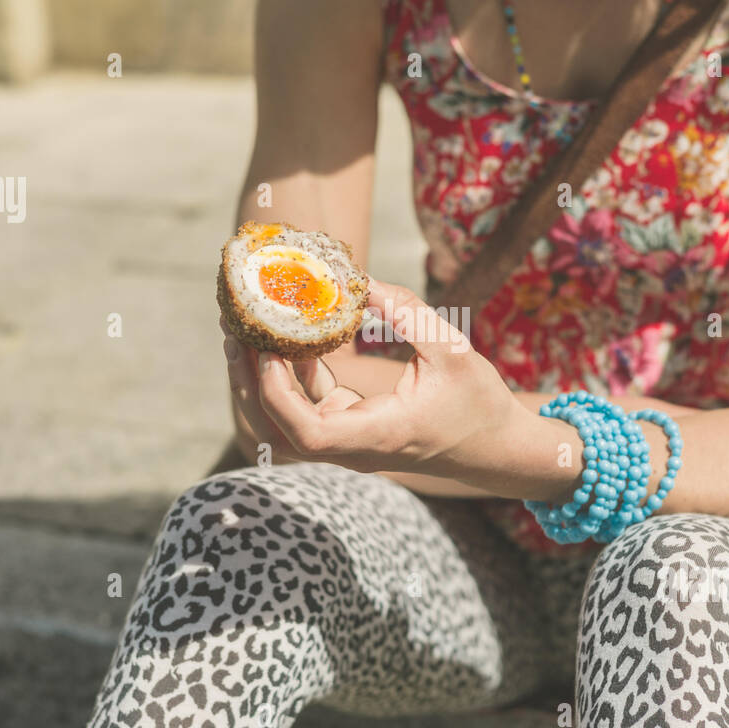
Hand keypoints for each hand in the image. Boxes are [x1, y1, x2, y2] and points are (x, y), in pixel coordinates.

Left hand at [223, 278, 525, 478]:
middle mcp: (353, 446)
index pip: (308, 433)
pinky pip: (305, 405)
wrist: (492, 447)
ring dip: (260, 379)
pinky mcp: (348, 427)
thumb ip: (409, 313)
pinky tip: (286, 334)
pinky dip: (289, 373)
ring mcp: (346, 440)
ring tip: (246, 329)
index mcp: (376, 435)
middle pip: (278, 431)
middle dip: (250, 383)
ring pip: (283, 421)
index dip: (278, 395)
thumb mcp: (452, 350)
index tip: (270, 349)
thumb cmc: (477, 403)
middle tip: (236, 329)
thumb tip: (361, 281)